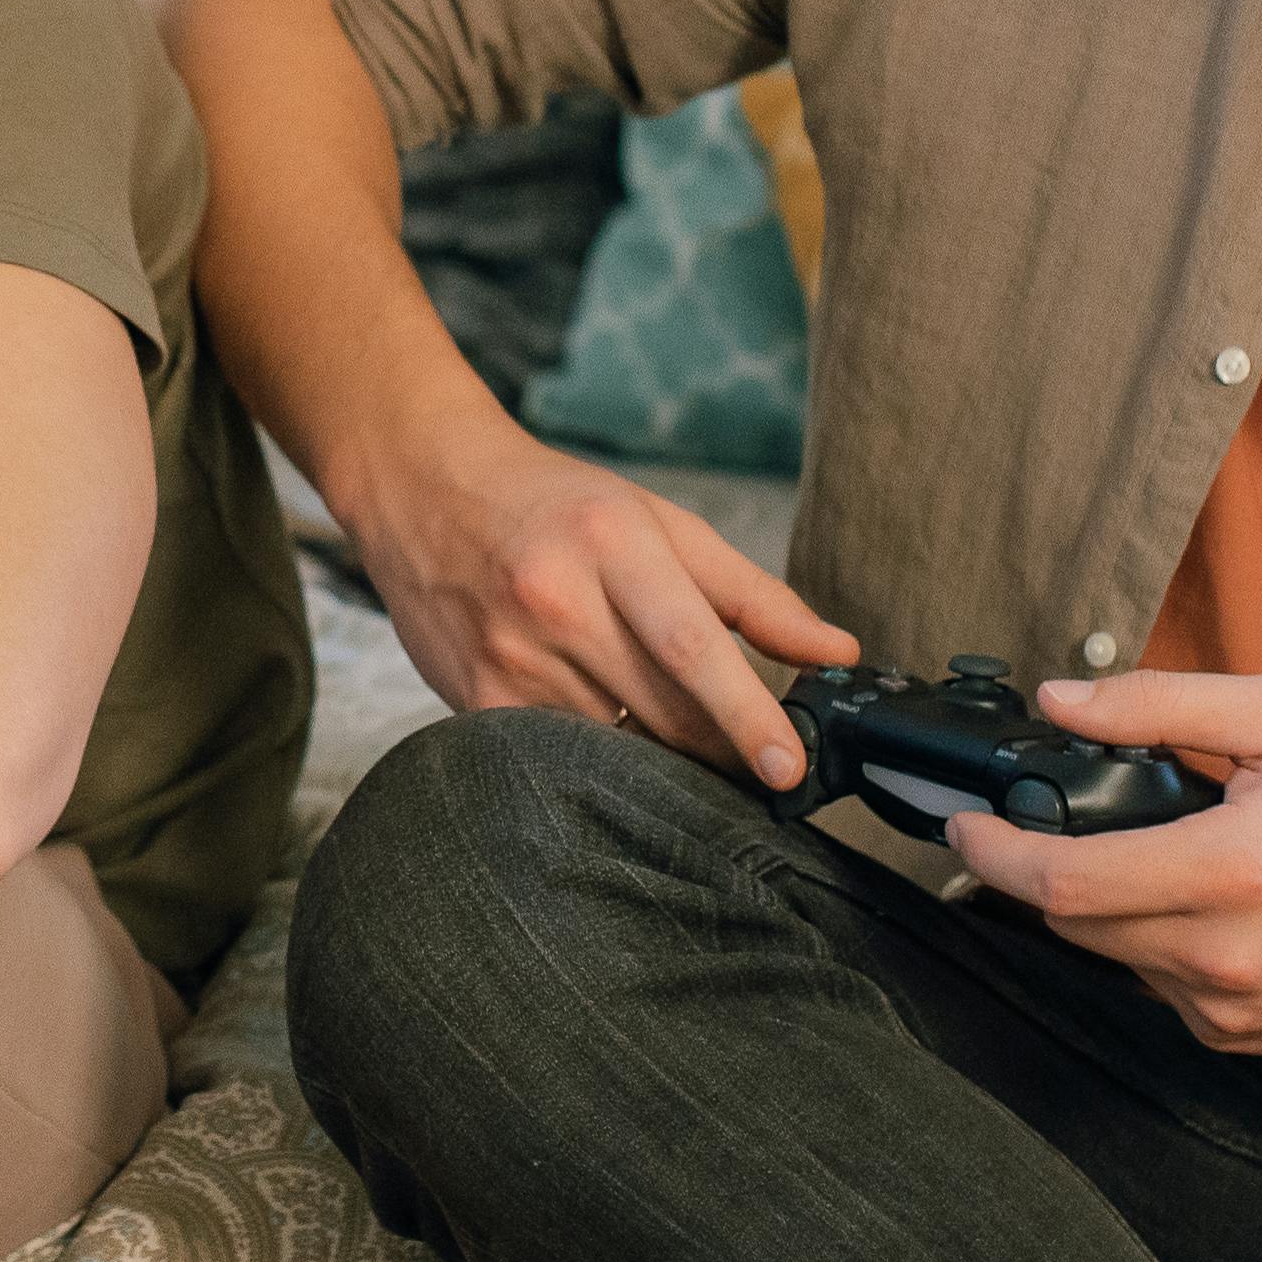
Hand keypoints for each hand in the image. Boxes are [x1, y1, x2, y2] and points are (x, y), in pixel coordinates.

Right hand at [349, 399, 861, 784]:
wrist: (424, 493)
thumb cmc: (555, 507)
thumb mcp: (660, 523)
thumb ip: (753, 594)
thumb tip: (837, 654)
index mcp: (612, 544)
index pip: (693, 647)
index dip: (747, 716)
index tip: (789, 768)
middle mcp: (556, 602)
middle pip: (664, 712)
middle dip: (723, 751)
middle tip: (758, 766)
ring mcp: (510, 658)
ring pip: (618, 746)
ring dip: (663, 759)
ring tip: (675, 738)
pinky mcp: (477, 702)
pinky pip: (562, 756)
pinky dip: (601, 759)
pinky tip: (612, 739)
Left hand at [940, 668, 1261, 1049]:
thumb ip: (1161, 704)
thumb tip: (1062, 702)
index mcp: (1229, 872)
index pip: (1060, 882)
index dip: (992, 853)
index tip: (964, 824)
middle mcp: (1225, 958)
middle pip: (1073, 925)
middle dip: (1050, 874)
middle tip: (1060, 828)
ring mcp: (1236, 1012)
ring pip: (1116, 959)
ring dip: (1114, 911)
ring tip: (1174, 861)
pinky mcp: (1250, 1041)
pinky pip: (1164, 991)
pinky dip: (1163, 948)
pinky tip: (1217, 911)